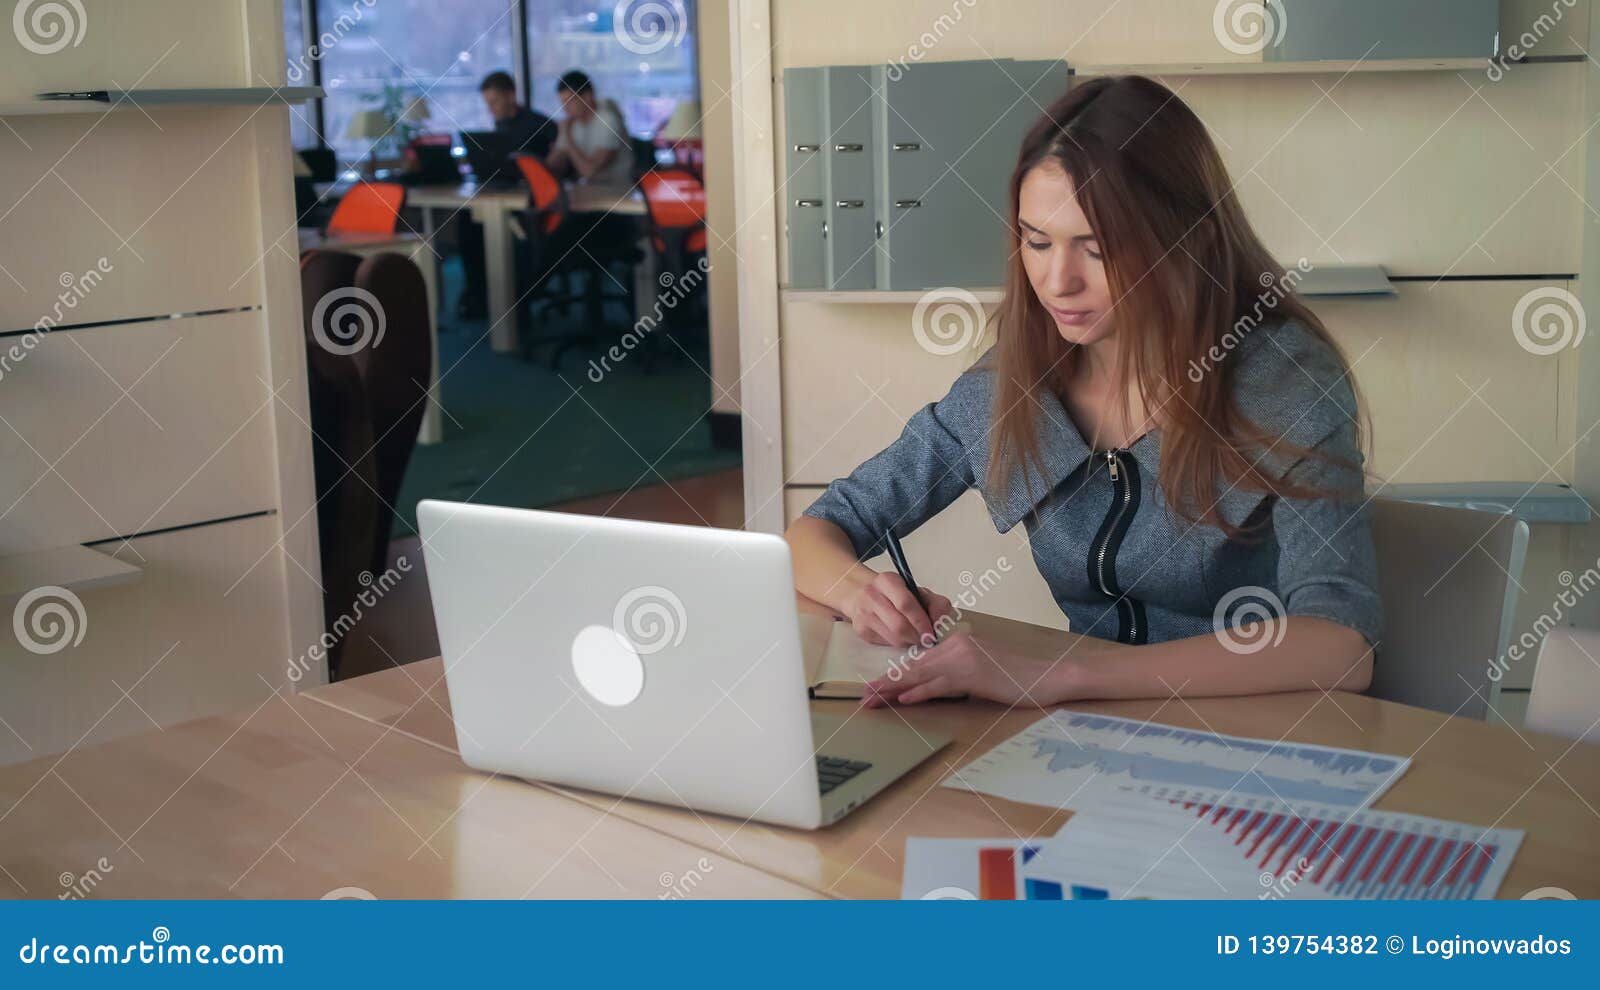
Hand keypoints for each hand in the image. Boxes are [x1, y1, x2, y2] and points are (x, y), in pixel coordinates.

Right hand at [839, 571, 953, 647]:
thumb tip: (940, 624)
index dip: (921, 621)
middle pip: (899, 625)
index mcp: (887, 581)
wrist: (859, 593)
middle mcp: (871, 596)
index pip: (906, 604)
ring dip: (910, 642)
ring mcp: (863, 614)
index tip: (932, 633)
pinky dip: (899, 643)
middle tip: (926, 639)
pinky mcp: (860, 630)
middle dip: (917, 636)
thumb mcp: (916, 591)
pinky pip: (886, 643)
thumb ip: (935, 603)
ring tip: (915, 637)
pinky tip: (901, 636)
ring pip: (894, 638)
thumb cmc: (894, 593)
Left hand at [861, 632, 1080, 707]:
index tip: (874, 690)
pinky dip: (920, 692)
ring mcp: (964, 658)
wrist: (1045, 676)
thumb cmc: (1014, 679)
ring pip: (921, 675)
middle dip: (886, 684)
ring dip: (894, 690)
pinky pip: (941, 684)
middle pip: (913, 668)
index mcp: (956, 644)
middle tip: (863, 698)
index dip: (893, 678)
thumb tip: (927, 690)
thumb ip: (953, 678)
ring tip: (873, 701)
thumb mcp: (978, 675)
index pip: (917, 663)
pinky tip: (904, 701)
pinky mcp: (973, 673)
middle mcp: (956, 646)